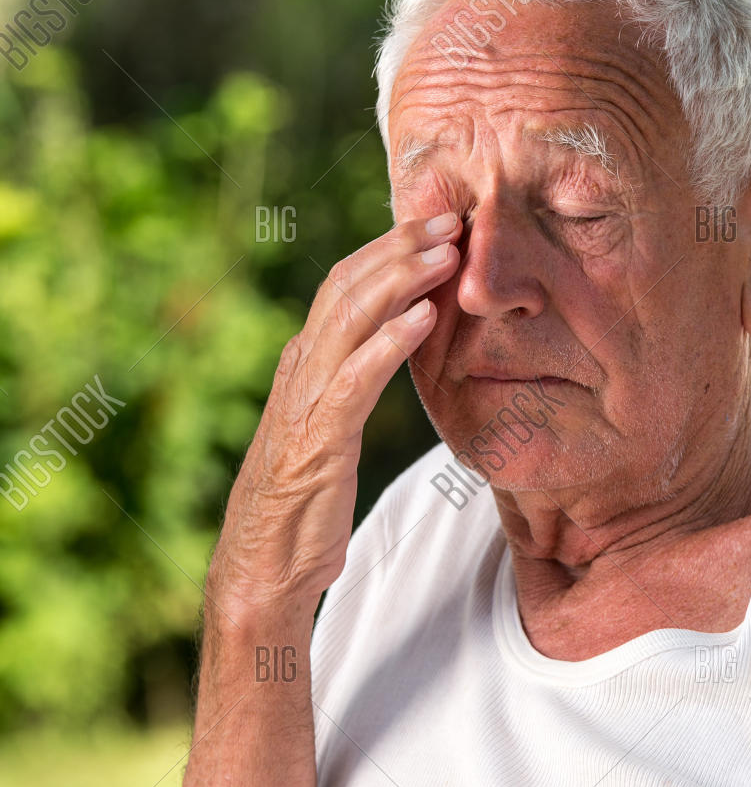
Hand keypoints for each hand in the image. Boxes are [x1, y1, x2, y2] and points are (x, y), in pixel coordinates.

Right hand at [208, 211, 461, 615]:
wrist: (263, 565)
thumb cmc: (304, 500)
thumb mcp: (330, 425)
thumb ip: (351, 378)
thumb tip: (389, 338)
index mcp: (305, 362)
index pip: (345, 284)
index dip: (390, 249)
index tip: (438, 226)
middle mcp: (301, 369)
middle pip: (348, 286)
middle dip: (400, 248)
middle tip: (451, 220)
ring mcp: (306, 402)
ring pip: (349, 320)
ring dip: (400, 281)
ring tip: (446, 256)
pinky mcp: (318, 441)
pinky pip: (355, 381)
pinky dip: (389, 345)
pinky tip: (424, 321)